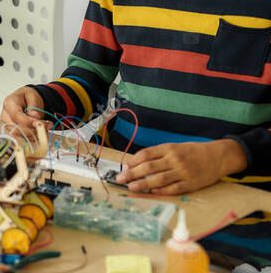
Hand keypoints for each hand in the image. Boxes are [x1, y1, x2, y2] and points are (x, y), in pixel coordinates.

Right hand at [0, 87, 49, 134]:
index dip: (28, 121)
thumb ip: (34, 106)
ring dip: (36, 134)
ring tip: (48, 125)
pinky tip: (43, 129)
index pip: (16, 116)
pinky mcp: (14, 133)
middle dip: (33, 130)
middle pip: (16, 129)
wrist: (26, 101)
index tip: (40, 123)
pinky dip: (36, 136)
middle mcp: (6, 117)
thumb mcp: (33, 96)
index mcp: (9, 104)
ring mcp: (9, 126)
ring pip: (21, 136)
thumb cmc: (28, 97)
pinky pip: (25, 138)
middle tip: (48, 125)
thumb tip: (35, 116)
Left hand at [116, 139, 247, 194]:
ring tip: (131, 187)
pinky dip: (160, 191)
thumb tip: (136, 163)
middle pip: (148, 167)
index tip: (124, 168)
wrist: (218, 156)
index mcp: (169, 148)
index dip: (132, 161)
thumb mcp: (175, 147)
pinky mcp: (191, 183)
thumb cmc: (192, 152)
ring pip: (158, 179)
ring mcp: (183, 172)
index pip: (145, 154)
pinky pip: (173, 189)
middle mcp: (175, 159)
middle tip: (120, 179)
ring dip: (142, 184)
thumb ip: (158, 154)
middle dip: (132, 173)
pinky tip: (151, 192)